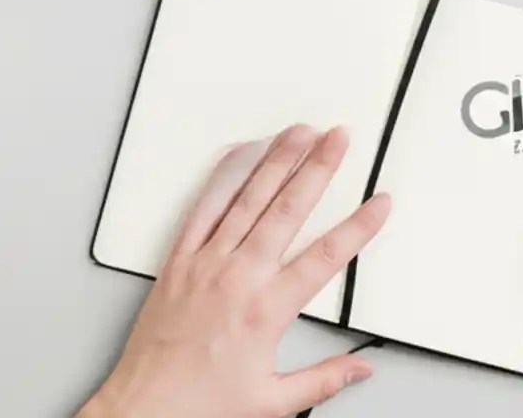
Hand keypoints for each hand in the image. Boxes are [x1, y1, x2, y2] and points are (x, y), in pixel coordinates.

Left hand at [80, 125, 391, 417]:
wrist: (143, 409)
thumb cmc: (199, 404)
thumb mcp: (274, 401)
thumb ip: (323, 378)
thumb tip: (359, 369)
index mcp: (266, 310)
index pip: (326, 257)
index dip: (359, 226)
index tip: (380, 204)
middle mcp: (237, 278)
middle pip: (288, 209)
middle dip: (318, 168)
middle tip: (339, 138)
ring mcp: (205, 263)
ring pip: (247, 199)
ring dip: (276, 160)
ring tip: (297, 132)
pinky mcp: (177, 260)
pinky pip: (202, 208)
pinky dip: (222, 177)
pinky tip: (239, 154)